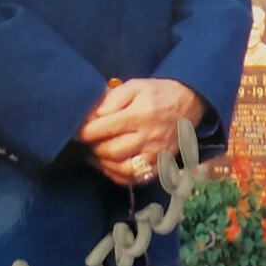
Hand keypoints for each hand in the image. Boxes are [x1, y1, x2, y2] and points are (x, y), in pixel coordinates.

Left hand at [75, 78, 204, 185]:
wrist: (191, 103)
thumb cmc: (159, 92)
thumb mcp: (136, 85)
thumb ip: (112, 98)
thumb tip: (92, 116)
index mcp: (141, 114)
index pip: (105, 128)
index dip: (84, 132)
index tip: (73, 132)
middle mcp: (149, 137)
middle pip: (111, 151)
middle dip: (93, 147)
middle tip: (86, 142)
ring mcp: (156, 155)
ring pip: (121, 168)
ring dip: (102, 164)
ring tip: (93, 154)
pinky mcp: (161, 166)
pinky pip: (135, 179)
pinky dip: (117, 176)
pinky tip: (108, 166)